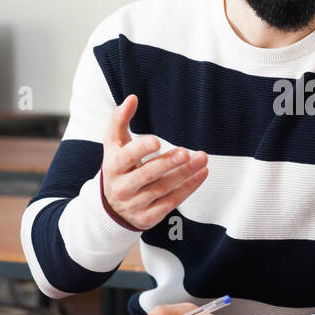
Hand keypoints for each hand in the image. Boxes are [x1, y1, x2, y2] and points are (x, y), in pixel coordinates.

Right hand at [101, 94, 207, 230]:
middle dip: (168, 164)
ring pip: (163, 189)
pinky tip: (202, 174)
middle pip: (147, 175)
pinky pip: (172, 202)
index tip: (157, 140)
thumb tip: (133, 98)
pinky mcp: (148, 217)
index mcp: (112, 167)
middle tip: (187, 152)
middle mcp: (122, 188)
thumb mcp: (114, 145)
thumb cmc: (118, 167)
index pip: (125, 158)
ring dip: (185, 174)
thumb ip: (120, 120)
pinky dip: (189, 188)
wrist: (111, 208)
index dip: (140, 149)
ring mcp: (135, 204)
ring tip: (202, 158)